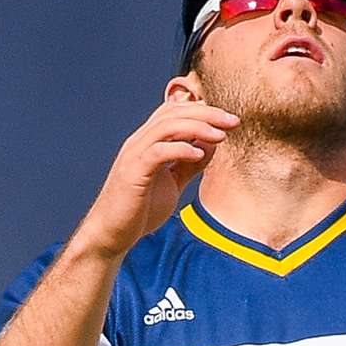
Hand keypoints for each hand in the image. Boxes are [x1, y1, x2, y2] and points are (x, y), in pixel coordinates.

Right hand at [76, 92, 238, 256]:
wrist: (112, 235)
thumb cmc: (141, 210)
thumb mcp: (173, 183)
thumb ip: (190, 164)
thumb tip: (211, 145)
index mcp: (148, 142)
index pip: (175, 112)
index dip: (203, 110)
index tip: (229, 119)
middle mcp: (139, 142)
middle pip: (174, 112)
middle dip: (207, 113)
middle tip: (233, 121)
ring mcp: (134, 155)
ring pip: (166, 126)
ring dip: (198, 127)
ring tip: (221, 135)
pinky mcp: (133, 173)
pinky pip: (157, 152)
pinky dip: (179, 149)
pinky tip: (198, 153)